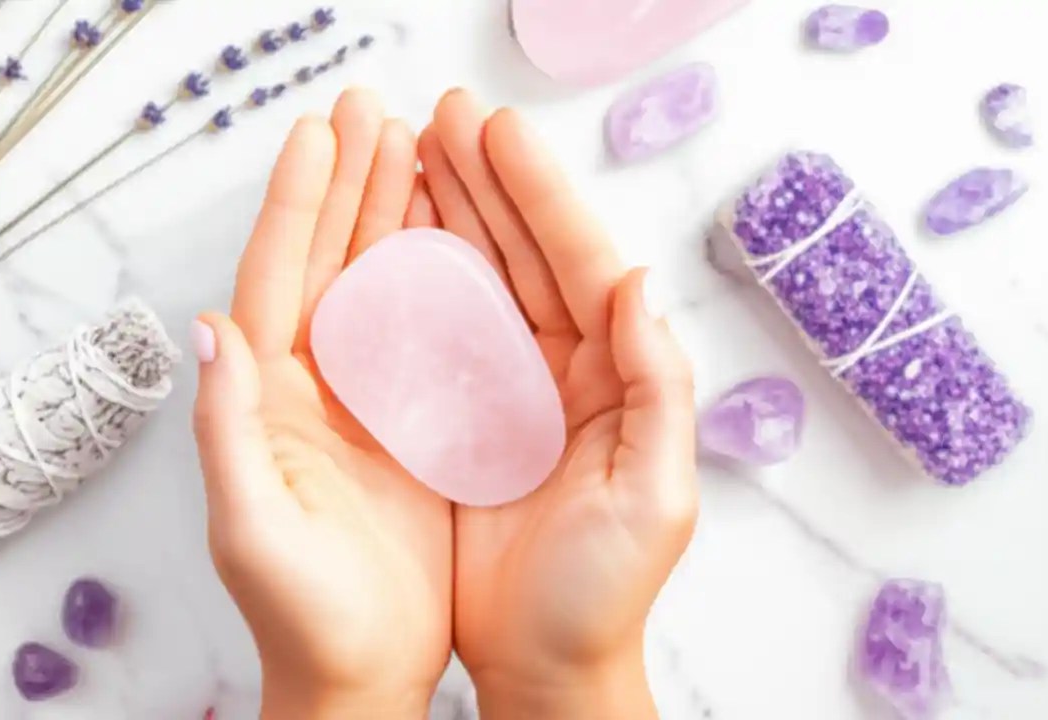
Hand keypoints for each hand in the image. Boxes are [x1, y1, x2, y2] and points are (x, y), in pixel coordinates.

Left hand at [191, 90, 448, 718]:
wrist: (360, 678)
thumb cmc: (302, 618)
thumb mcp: (253, 528)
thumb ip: (227, 428)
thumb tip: (212, 329)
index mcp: (268, 400)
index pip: (278, 279)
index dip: (298, 202)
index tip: (321, 132)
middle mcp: (312, 388)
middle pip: (330, 263)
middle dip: (351, 185)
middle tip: (378, 111)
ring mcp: (365, 402)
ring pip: (379, 287)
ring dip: (395, 215)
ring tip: (419, 147)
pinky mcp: (414, 426)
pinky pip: (427, 333)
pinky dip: (440, 278)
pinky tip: (459, 235)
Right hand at [416, 90, 697, 718]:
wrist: (546, 666)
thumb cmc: (603, 595)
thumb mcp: (655, 496)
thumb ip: (656, 388)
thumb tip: (637, 285)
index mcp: (614, 379)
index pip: (579, 264)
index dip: (538, 195)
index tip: (498, 135)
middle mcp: (564, 373)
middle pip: (524, 256)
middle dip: (488, 182)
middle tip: (448, 117)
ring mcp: (509, 393)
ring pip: (479, 283)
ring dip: (450, 215)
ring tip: (416, 152)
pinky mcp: (462, 423)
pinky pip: (437, 336)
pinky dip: (416, 283)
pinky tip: (391, 241)